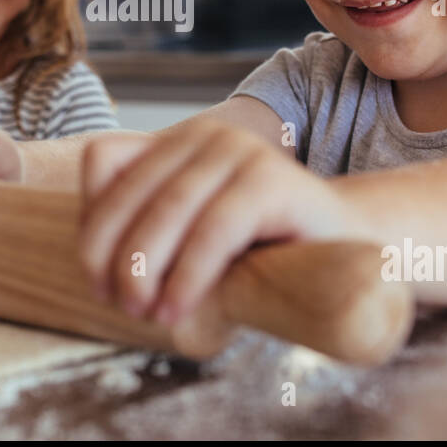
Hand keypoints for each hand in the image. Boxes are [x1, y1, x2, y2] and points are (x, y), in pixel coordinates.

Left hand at [78, 119, 352, 327]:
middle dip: (115, 254)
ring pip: (170, 208)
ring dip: (145, 268)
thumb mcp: (197, 240)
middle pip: (134, 190)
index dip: (93, 222)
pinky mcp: (271, 179)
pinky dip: (188, 273)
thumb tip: (96, 268)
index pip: (105, 162)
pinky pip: (214, 228)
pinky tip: (178, 308)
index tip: (97, 280)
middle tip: (121, 305)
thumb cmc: (265, 253)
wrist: (354, 251)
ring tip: (145, 312)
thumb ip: (153, 236)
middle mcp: (207, 134)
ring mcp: (241, 151)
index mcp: (179, 141)